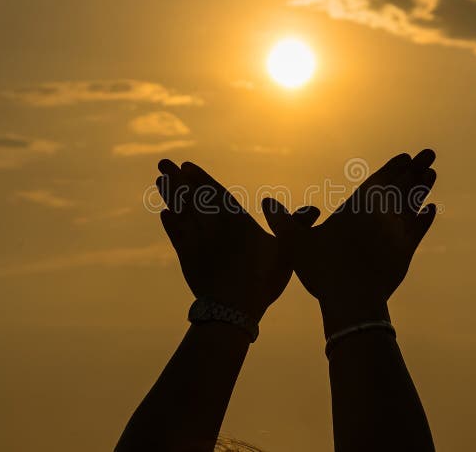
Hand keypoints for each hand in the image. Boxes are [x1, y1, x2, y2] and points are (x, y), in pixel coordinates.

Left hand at [157, 160, 319, 323]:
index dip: (201, 179)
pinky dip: (170, 225)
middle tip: (164, 164)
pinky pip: (177, 237)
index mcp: (237, 221)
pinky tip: (164, 214)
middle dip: (178, 180)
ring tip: (160, 181)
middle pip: (193, 198)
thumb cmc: (264, 280)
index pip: (216, 194)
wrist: (233, 310)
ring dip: (170, 196)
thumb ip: (295, 226)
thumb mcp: (286, 251)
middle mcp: (214, 227)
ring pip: (181, 213)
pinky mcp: (187, 260)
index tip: (187, 166)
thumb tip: (315, 209)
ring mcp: (198, 242)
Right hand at [262, 151, 436, 335]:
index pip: (380, 179)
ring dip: (424, 188)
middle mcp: (381, 213)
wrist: (352, 299)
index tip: (406, 156)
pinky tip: (431, 210)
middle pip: (402, 185)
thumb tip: (266, 202)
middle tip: (430, 154)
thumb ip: (283, 220)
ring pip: (414, 203)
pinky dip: (426, 218)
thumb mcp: (295, 242)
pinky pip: (420, 229)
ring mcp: (397, 231)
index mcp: (357, 206)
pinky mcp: (406, 251)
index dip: (394, 166)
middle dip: (416, 168)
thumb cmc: (321, 269)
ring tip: (432, 174)